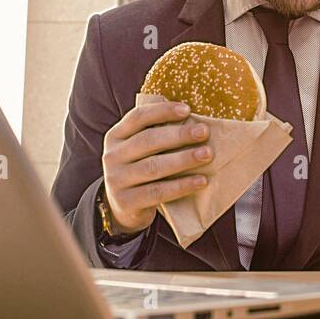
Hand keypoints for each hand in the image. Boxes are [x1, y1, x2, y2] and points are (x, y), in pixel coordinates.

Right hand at [101, 100, 212, 233]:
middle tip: (204, 132)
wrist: (122, 208)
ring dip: (183, 159)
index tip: (187, 109)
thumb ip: (156, 133)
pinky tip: (201, 181)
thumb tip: (192, 118)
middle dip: (179, 135)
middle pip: (147, 141)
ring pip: (153, 167)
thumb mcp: (139, 150)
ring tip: (207, 154)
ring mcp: (116, 181)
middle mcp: (112, 156)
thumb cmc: (140, 169)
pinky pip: (158, 192)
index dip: (162, 111)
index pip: (137, 117)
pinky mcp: (126, 202)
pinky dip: (181, 186)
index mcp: (115, 136)